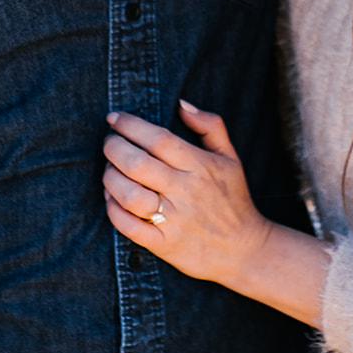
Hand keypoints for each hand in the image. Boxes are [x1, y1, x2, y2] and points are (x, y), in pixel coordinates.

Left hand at [103, 100, 270, 288]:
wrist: (244, 249)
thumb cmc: (233, 198)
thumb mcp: (230, 157)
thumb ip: (210, 125)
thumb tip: (181, 104)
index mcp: (201, 166)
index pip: (159, 139)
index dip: (131, 125)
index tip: (114, 118)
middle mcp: (186, 191)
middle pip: (138, 164)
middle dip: (114, 148)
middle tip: (108, 142)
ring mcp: (174, 220)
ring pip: (129, 195)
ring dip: (110, 179)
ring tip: (109, 170)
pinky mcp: (164, 245)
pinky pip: (129, 227)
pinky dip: (113, 210)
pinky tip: (111, 198)